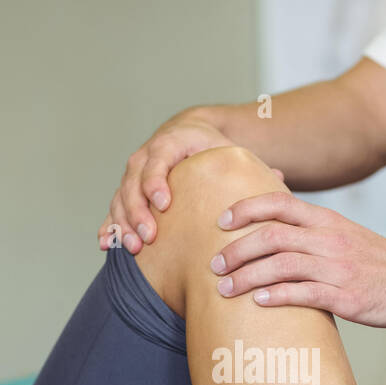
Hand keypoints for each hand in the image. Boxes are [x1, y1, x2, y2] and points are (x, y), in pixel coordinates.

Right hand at [97, 113, 234, 254]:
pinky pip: (112, 209)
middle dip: (138, 212)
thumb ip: (247, 165)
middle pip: (133, 184)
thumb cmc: (210, 147)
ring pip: (120, 199)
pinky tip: (106, 244)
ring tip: (133, 249)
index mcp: (169, 143)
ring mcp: (132, 176)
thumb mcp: (226, 148)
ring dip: (123, 224)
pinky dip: (108, 226)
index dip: (156, 182)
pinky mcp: (126, 192)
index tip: (164, 205)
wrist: (187, 135)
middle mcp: (144, 157)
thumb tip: (279, 179)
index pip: (156, 161)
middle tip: (149, 237)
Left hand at [210, 193, 385, 326]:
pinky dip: (277, 296)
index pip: (279, 203)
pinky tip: (258, 303)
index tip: (220, 222)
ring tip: (225, 288)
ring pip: (282, 265)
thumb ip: (311, 229)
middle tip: (213, 264)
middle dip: (236, 249)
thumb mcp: (345, 234)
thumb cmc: (378, 263)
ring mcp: (338, 269)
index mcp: (327, 221)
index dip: (245, 208)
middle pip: (272, 235)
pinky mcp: (347, 297)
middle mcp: (330, 240)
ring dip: (247, 276)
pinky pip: (305, 293)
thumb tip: (274, 224)